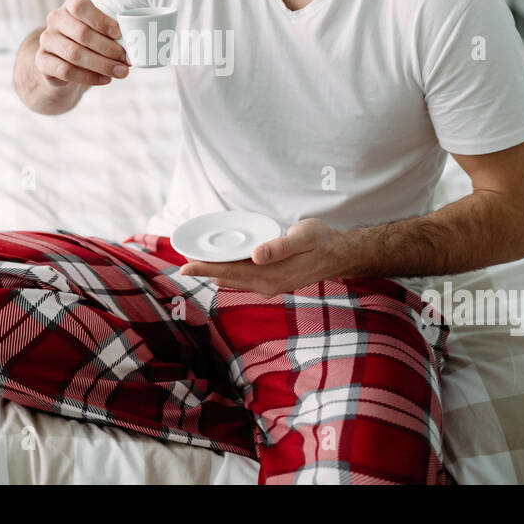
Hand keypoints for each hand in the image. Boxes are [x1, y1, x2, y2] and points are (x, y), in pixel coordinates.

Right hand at [36, 0, 130, 87]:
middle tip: (127, 60)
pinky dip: (89, 77)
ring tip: (121, 72)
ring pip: (74, 54)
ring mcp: (46, 40)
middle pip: (81, 33)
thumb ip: (114, 34)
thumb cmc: (90, 42)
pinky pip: (66, 71)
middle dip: (108, 48)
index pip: (80, 7)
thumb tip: (134, 46)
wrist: (64, 63)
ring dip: (102, 65)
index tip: (119, 34)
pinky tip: (105, 79)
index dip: (100, 20)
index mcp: (70, 6)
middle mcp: (55, 19)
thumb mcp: (101, 32)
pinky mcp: (42, 61)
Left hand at [176, 218, 349, 297]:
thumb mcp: (304, 237)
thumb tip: (256, 255)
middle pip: (228, 278)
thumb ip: (280, 246)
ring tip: (196, 264)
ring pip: (234, 280)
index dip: (207, 268)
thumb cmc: (322, 241)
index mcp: (272, 275)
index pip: (231, 272)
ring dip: (215, 273)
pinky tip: (221, 266)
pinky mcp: (272, 282)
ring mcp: (270, 285)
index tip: (186, 265)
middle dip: (205, 271)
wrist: (340, 255)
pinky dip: (228, 273)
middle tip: (183, 263)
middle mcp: (268, 284)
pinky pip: (243, 279)